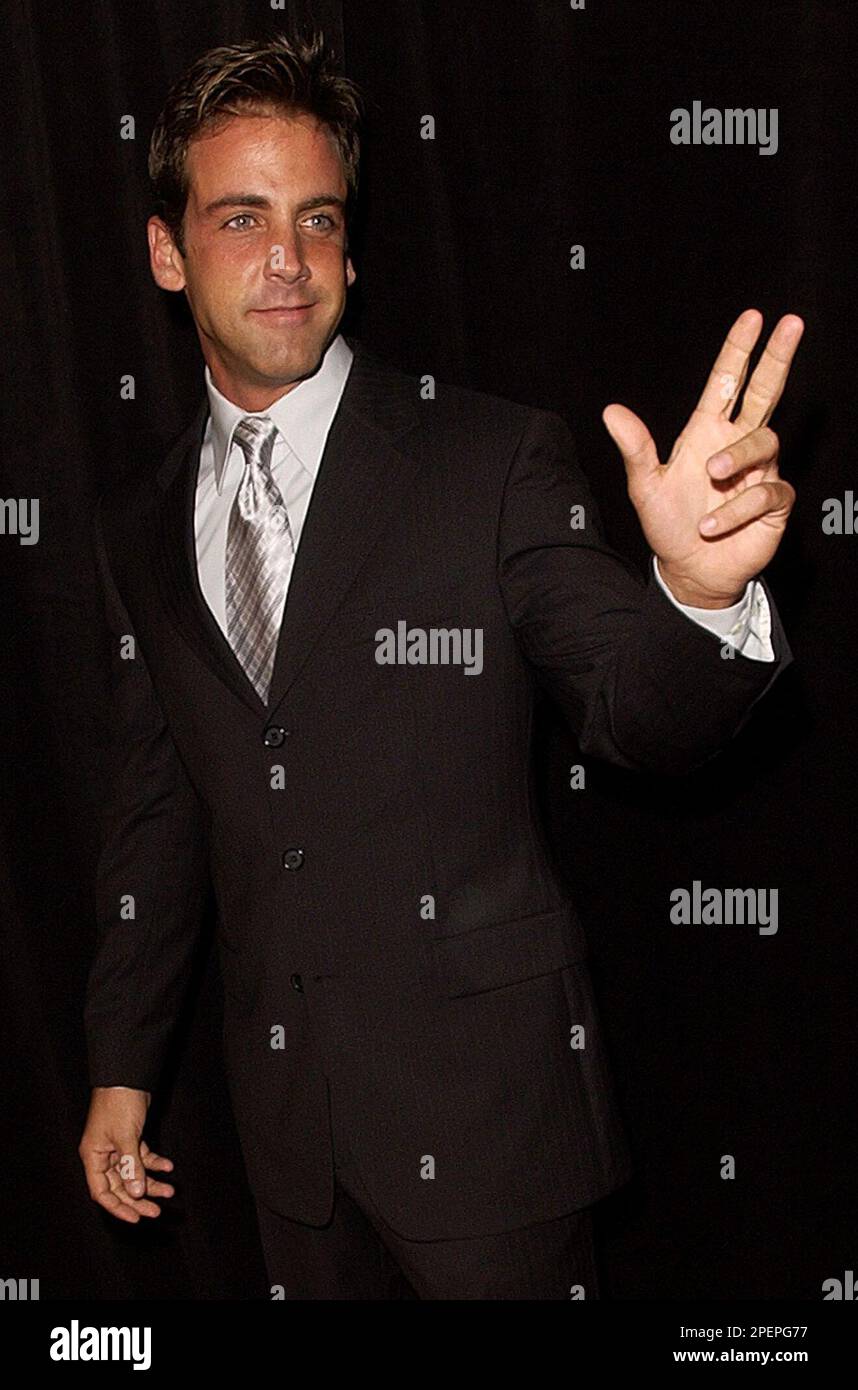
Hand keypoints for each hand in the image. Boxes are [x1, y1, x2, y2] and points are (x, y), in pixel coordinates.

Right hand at [79, 1087, 174, 1222]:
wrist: (127, 1076)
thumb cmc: (119, 1103)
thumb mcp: (125, 1137)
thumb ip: (131, 1166)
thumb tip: (137, 1193)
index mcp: (93, 1157)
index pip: (102, 1192)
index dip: (118, 1207)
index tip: (136, 1218)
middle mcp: (104, 1155)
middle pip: (120, 1186)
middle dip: (139, 1199)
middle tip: (158, 1211)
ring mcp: (118, 1147)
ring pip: (134, 1173)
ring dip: (151, 1182)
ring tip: (170, 1191)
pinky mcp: (131, 1138)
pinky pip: (143, 1158)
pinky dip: (155, 1163)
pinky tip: (168, 1166)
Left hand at [602, 309, 804, 606]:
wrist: (690, 571)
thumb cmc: (670, 524)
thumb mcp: (645, 487)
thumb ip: (635, 449)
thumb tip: (611, 411)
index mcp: (707, 432)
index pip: (728, 382)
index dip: (739, 349)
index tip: (754, 317)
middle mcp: (737, 445)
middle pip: (766, 391)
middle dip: (778, 357)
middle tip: (792, 323)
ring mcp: (759, 471)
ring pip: (765, 441)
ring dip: (737, 458)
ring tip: (712, 479)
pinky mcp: (774, 502)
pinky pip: (767, 491)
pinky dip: (738, 508)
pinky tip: (714, 525)